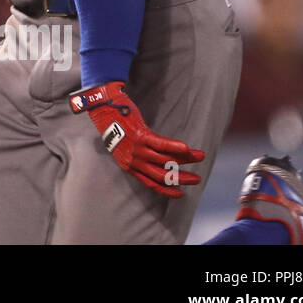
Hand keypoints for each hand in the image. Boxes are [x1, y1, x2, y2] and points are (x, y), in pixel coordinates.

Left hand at [70, 81, 203, 197]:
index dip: (166, 189)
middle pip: (161, 175)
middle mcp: (133, 160)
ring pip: (165, 159)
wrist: (102, 108)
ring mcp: (137, 149)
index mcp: (129, 165)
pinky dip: (175, 147)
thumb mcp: (124, 145)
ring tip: (200, 156)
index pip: (150, 183)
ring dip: (186, 159)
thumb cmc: (114, 125)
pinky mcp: (140, 136)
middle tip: (196, 179)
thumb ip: (138, 154)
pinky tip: (188, 149)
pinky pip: (161, 145)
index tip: (180, 193)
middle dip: (180, 178)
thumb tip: (159, 157)